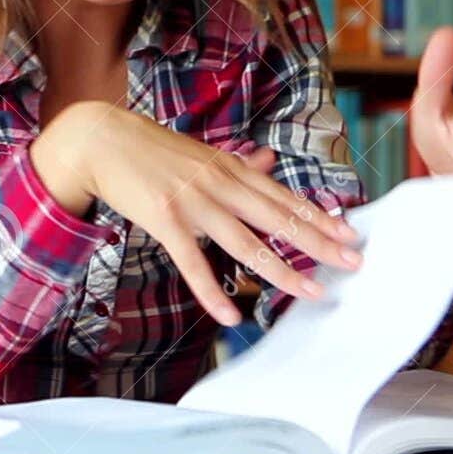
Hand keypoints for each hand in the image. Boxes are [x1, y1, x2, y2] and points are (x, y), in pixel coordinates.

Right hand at [31, 101, 364, 325]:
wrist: (100, 139)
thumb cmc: (148, 148)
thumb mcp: (199, 151)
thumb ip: (236, 163)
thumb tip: (267, 159)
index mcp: (229, 168)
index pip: (283, 196)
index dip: (318, 216)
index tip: (349, 232)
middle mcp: (219, 184)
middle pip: (277, 218)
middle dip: (318, 242)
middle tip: (352, 261)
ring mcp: (194, 202)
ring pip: (246, 243)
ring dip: (282, 271)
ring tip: (311, 292)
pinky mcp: (166, 221)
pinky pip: (194, 263)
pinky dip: (213, 291)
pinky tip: (233, 314)